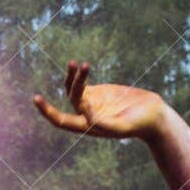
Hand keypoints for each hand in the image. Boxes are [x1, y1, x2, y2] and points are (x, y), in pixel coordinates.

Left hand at [33, 61, 170, 141]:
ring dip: (75, 75)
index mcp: (87, 127)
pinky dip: (79, 74)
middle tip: (77, 64)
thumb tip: (82, 108)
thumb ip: (100, 122)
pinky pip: (82, 83)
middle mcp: (85, 115)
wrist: (153, 116)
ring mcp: (91, 103)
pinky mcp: (98, 92)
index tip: (36, 98)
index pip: (60, 120)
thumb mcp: (120, 126)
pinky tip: (80, 65)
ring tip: (79, 62)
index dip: (47, 111)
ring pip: (75, 88)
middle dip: (73, 81)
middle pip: (71, 97)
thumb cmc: (138, 124)